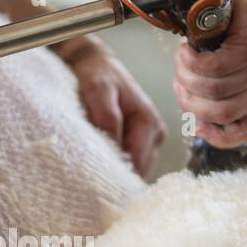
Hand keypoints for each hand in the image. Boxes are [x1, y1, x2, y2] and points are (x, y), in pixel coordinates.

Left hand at [61, 38, 165, 177]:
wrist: (96, 65)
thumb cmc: (97, 76)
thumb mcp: (98, 91)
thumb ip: (107, 118)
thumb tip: (115, 150)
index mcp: (150, 122)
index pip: (137, 164)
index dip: (117, 175)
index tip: (93, 180)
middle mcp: (156, 134)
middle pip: (138, 170)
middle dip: (117, 175)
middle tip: (90, 177)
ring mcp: (150, 140)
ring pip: (135, 169)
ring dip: (116, 170)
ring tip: (94, 166)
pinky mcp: (141, 143)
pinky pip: (130, 162)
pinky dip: (116, 163)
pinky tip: (100, 159)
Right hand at [172, 0, 246, 147]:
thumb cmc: (217, 33)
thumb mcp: (218, 71)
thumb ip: (214, 98)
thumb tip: (200, 125)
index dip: (221, 137)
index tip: (198, 126)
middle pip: (220, 112)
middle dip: (190, 100)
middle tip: (180, 79)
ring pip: (214, 90)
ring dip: (186, 76)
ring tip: (182, 59)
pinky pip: (215, 68)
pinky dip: (191, 62)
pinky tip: (186, 50)